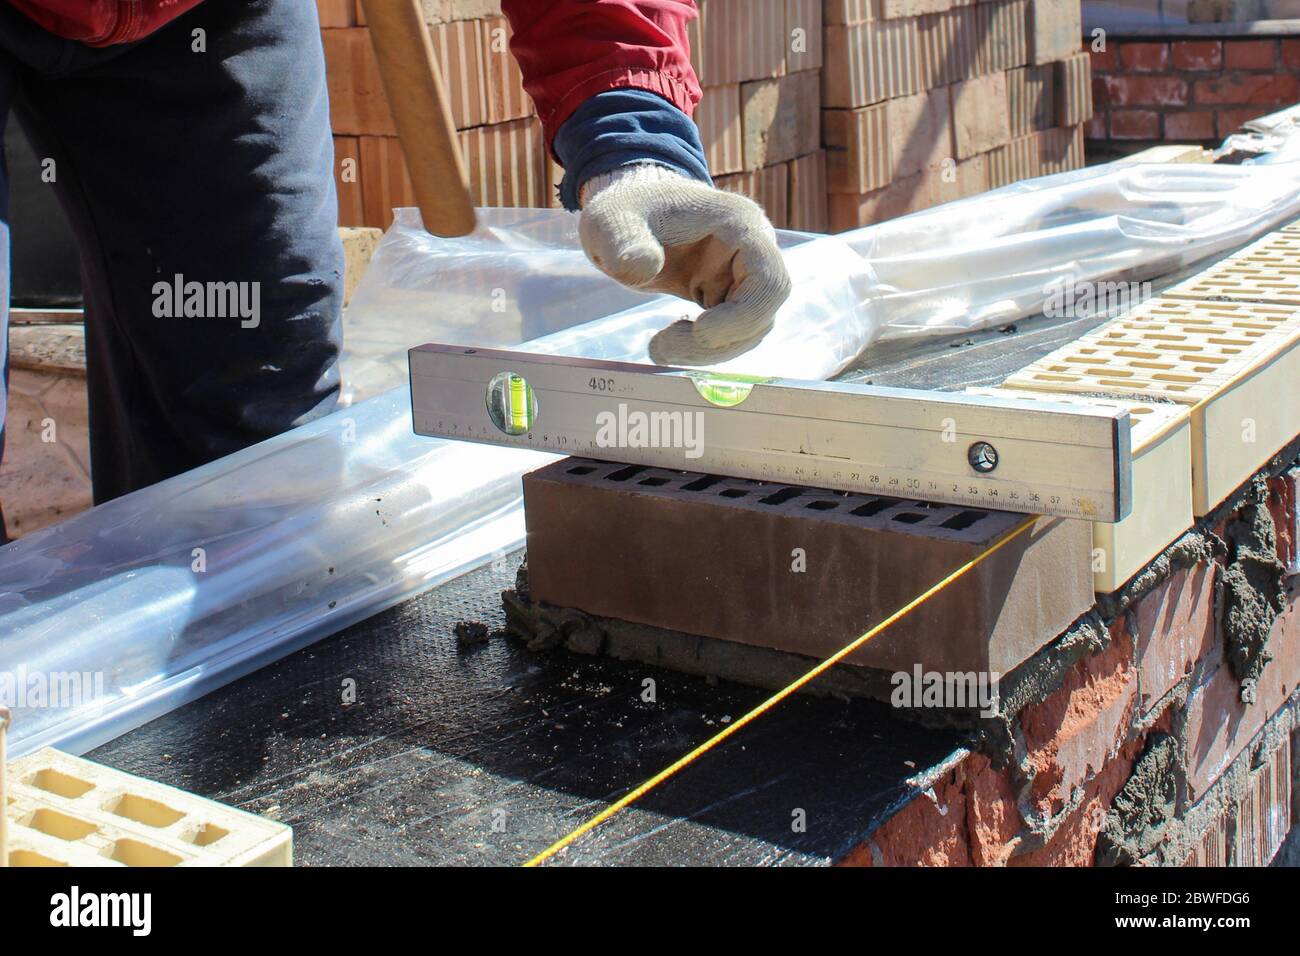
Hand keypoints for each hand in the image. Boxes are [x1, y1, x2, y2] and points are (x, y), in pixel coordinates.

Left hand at [578, 163, 791, 365]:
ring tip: (659, 346)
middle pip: (761, 313)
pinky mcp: (729, 296)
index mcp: (739, 224)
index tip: (698, 331)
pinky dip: (703, 348)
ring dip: (707, 351)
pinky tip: (668, 340)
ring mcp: (743, 275)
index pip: (769, 281)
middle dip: (716, 343)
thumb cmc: (623, 212)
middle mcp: (753, 250)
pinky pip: (732, 334)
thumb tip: (643, 267)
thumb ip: (622, 240)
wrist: (627, 218)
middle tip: (661, 349)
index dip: (743, 316)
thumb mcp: (610, 221)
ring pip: (749, 331)